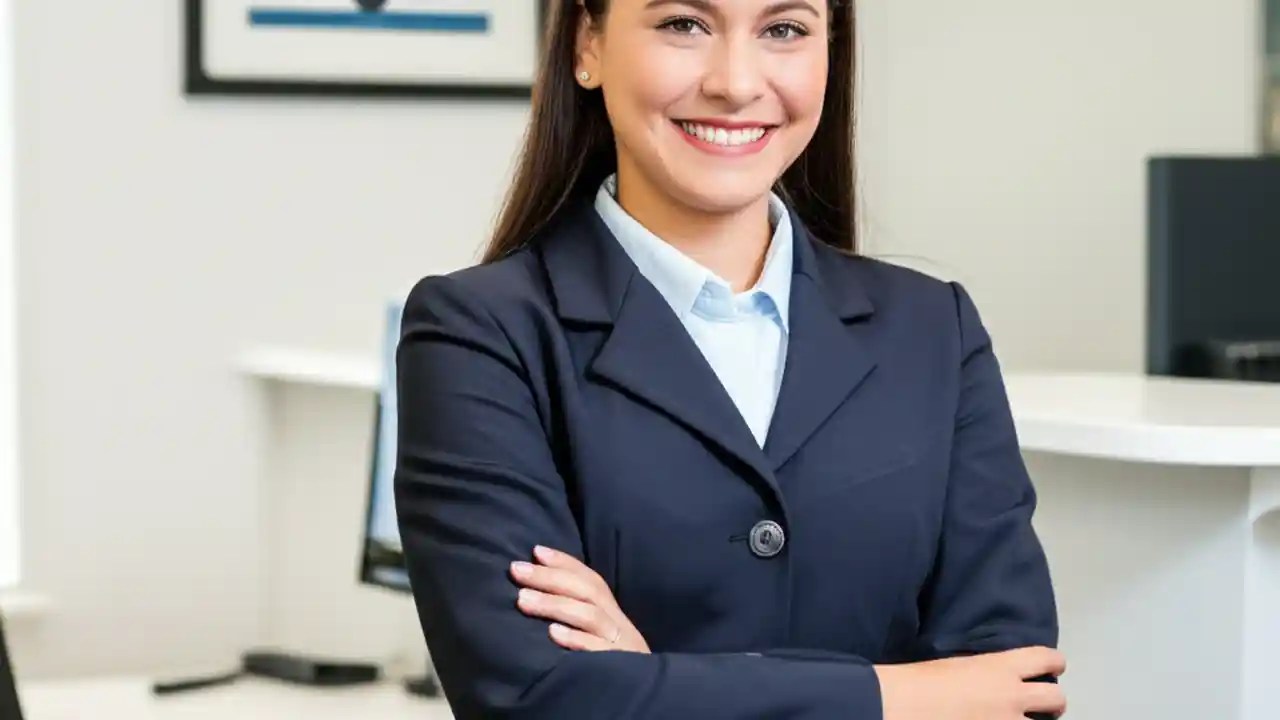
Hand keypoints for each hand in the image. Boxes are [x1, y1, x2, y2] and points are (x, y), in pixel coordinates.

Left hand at [509, 545, 650, 653]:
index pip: (590, 579)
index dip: (564, 562)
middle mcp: (618, 623)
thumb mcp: (601, 637)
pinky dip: (575, 640)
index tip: (535, 549)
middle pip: (586, 591)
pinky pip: (597, 651)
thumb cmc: (613, 666)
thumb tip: (539, 592)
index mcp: (613, 613)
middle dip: (549, 577)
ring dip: (553, 604)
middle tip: (516, 570)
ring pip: (589, 615)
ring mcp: (619, 645)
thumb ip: (580, 615)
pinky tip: (552, 634)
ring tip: (522, 600)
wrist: (648, 699)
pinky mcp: (619, 667)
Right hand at [875, 646, 1066, 719]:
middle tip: (1044, 706)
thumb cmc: (921, 681)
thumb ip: (986, 671)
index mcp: (1001, 667)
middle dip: (1054, 701)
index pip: (1047, 658)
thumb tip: (995, 678)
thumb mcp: (958, 664)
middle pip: (1057, 698)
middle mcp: (1013, 696)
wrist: (903, 706)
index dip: (1055, 663)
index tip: (1053, 668)